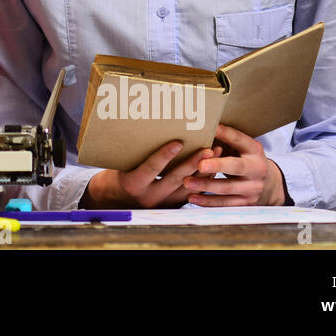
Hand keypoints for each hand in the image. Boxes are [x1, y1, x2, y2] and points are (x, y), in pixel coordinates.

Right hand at [85, 140, 218, 208]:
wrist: (118, 199)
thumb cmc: (121, 173)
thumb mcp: (124, 163)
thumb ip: (139, 153)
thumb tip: (155, 129)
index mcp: (134, 184)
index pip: (152, 168)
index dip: (165, 155)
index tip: (179, 142)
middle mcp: (149, 197)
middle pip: (175, 178)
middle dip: (193, 163)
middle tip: (208, 149)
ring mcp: (163, 204)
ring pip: (188, 187)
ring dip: (203, 170)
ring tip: (216, 154)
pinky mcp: (173, 206)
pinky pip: (192, 193)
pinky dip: (203, 179)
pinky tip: (213, 167)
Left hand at [182, 124, 286, 205]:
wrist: (266, 184)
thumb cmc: (244, 159)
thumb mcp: (241, 147)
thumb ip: (226, 139)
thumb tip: (200, 125)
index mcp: (254, 150)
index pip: (240, 140)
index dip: (226, 134)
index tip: (211, 129)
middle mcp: (256, 170)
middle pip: (236, 167)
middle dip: (218, 166)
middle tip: (200, 165)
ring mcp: (252, 189)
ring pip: (227, 189)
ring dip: (206, 186)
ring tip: (187, 182)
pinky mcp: (245, 203)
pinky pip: (224, 204)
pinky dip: (207, 202)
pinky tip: (192, 198)